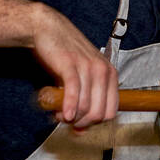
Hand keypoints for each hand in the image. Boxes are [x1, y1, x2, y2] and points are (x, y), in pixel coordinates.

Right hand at [29, 3, 118, 129]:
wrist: (48, 29)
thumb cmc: (63, 55)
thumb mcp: (79, 79)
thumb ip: (83, 102)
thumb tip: (81, 131)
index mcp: (110, 74)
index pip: (111, 111)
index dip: (95, 123)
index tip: (81, 125)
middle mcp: (103, 71)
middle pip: (99, 113)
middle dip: (82, 123)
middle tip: (68, 121)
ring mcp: (88, 67)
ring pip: (86, 106)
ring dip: (71, 117)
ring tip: (59, 115)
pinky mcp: (71, 64)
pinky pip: (74, 92)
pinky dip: (69, 107)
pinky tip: (63, 114)